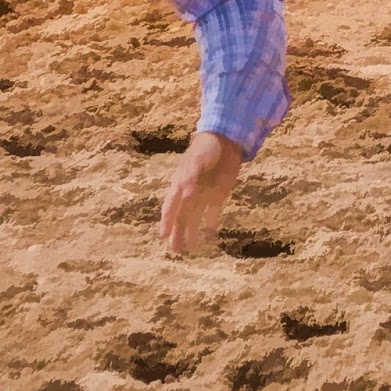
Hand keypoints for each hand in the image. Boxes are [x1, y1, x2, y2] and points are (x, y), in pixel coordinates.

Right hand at [159, 131, 244, 254]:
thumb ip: (190, 177)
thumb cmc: (206, 148)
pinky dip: (211, 225)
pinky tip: (210, 238)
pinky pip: (213, 214)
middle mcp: (190, 193)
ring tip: (191, 248)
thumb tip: (185, 195)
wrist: (227, 140)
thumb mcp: (197, 160)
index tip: (163, 235)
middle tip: (176, 250)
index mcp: (180, 184)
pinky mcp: (218, 196)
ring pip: (195, 218)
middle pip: (181, 216)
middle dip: (177, 232)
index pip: (171, 205)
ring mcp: (204, 195)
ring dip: (192, 232)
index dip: (167, 220)